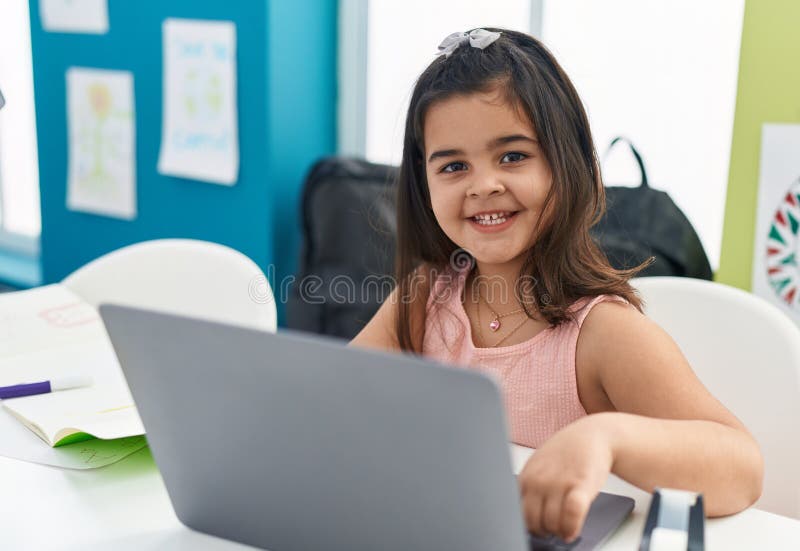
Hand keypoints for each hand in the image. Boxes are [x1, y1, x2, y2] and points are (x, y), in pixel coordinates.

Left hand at [518, 414, 615, 541]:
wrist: (592, 435)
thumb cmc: (566, 453)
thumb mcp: (539, 467)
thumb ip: (531, 489)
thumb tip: (525, 518)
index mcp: (526, 477)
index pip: (518, 513)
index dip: (528, 526)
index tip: (535, 529)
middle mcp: (539, 480)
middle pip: (534, 522)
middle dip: (543, 531)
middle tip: (551, 530)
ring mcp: (559, 482)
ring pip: (553, 523)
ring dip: (559, 531)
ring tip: (564, 528)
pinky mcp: (581, 485)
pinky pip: (572, 514)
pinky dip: (571, 528)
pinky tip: (572, 531)